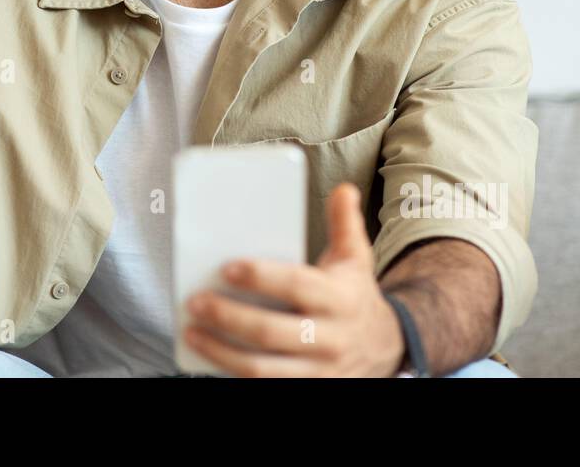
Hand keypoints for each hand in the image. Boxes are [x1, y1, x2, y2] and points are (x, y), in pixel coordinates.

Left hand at [182, 182, 405, 376]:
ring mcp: (318, 372)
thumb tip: (343, 189)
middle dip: (228, 317)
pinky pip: (263, 387)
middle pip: (271, 332)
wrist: (386, 347)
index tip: (227, 268)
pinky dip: (232, 373)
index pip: (297, 287)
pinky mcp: (307, 390)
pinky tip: (209, 357)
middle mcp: (330, 338)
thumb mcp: (356, 259)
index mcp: (339, 299)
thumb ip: (345, 224)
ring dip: (221, 352)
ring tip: (193, 331)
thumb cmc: (354, 296)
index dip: (261, 278)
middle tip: (195, 301)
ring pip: (262, 369)